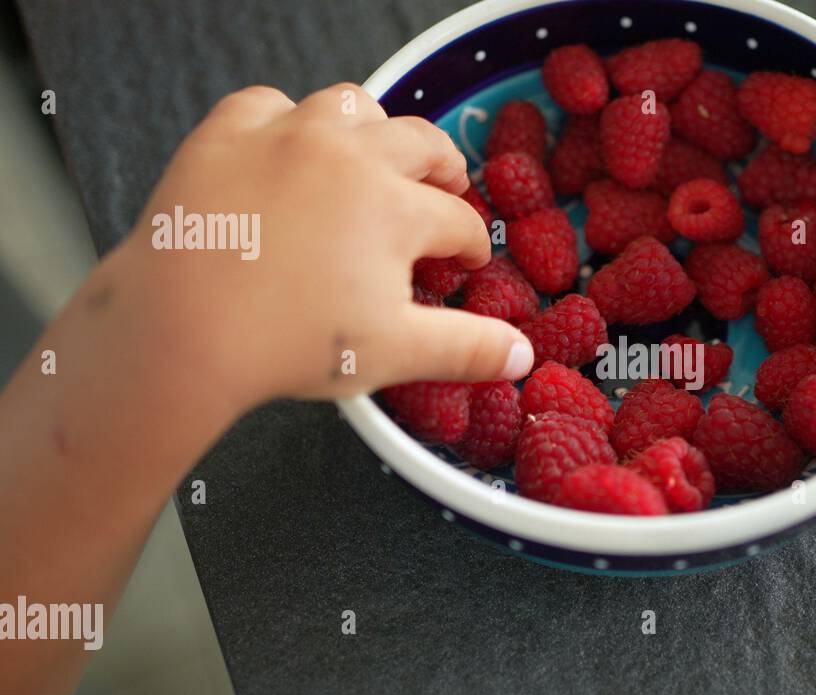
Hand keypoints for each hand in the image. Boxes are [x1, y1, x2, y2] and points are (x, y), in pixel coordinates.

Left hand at [99, 82, 531, 409]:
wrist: (179, 329)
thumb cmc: (290, 343)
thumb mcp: (395, 353)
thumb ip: (467, 349)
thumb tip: (521, 353)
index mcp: (395, 207)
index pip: (457, 221)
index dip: (470, 247)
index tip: (465, 266)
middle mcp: (348, 156)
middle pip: (420, 144)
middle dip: (443, 170)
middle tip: (445, 194)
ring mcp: (283, 136)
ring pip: (350, 107)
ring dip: (374, 131)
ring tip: (374, 158)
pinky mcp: (224, 136)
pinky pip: (267, 104)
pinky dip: (287, 121)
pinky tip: (288, 148)